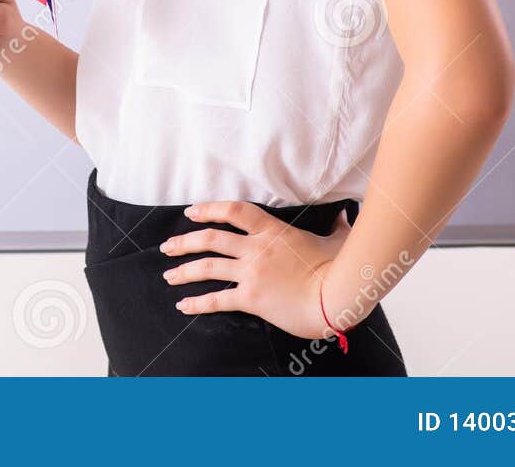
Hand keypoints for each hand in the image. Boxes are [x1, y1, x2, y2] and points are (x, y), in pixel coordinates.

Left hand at [159, 200, 352, 340]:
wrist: (339, 296)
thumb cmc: (341, 268)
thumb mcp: (336, 240)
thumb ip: (336, 228)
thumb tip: (346, 216)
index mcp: (273, 231)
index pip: (233, 211)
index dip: (209, 208)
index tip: (191, 212)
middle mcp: (256, 249)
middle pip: (210, 239)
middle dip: (184, 242)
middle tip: (167, 246)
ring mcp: (252, 273)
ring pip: (208, 267)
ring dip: (184, 270)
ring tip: (169, 275)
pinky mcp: (251, 298)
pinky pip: (218, 299)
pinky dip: (197, 303)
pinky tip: (183, 305)